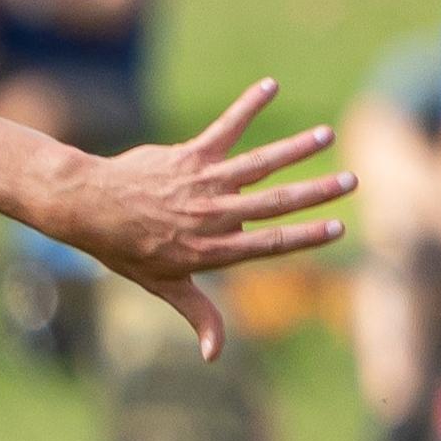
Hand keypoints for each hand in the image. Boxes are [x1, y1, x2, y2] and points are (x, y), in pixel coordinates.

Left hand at [32, 80, 354, 359]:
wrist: (88, 208)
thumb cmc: (127, 249)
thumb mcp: (163, 286)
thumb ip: (197, 314)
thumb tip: (214, 356)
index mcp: (212, 250)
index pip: (269, 243)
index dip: (305, 236)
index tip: (338, 228)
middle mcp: (212, 217)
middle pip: (274, 203)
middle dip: (316, 192)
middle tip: (352, 180)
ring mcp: (202, 185)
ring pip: (258, 164)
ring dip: (295, 148)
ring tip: (326, 134)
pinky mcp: (190, 156)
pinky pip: (225, 128)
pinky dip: (247, 105)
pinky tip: (269, 85)